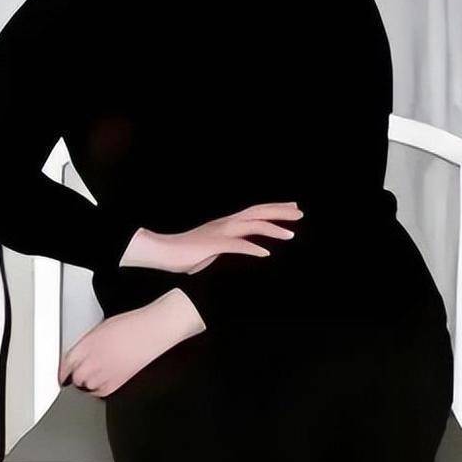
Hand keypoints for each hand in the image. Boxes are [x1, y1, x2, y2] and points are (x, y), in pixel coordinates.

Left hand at [58, 289, 203, 397]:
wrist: (151, 331)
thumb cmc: (131, 325)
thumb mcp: (101, 328)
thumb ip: (87, 343)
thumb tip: (79, 354)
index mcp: (88, 344)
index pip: (66, 362)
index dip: (63, 369)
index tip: (62, 372)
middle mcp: (94, 360)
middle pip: (76, 377)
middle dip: (77, 375)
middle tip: (82, 371)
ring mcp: (105, 373)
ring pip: (86, 386)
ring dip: (87, 382)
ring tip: (96, 374)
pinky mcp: (117, 382)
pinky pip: (100, 392)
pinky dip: (99, 389)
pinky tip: (103, 381)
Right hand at [121, 202, 303, 274]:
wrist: (162, 251)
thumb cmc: (184, 253)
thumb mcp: (211, 248)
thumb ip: (227, 247)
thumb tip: (242, 251)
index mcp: (225, 224)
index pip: (254, 212)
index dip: (274, 209)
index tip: (292, 208)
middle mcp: (225, 224)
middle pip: (257, 213)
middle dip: (280, 212)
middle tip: (300, 212)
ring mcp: (219, 233)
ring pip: (251, 226)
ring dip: (272, 229)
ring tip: (290, 234)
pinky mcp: (212, 246)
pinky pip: (236, 246)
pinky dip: (252, 249)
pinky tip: (266, 254)